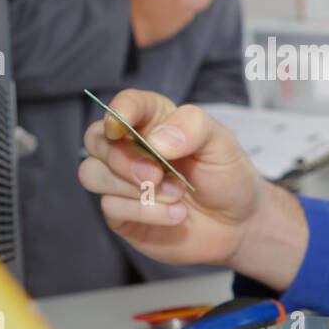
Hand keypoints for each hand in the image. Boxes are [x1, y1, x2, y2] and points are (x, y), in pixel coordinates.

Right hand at [79, 90, 306, 288]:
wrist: (237, 224)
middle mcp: (131, 147)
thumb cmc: (226, 175)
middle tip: (157, 175)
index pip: (125, 105)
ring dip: (133, 188)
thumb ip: (193, 128)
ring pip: (92, 174)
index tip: (121, 124)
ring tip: (177, 196)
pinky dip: (145, 212)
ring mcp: (122, 181)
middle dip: (123, 159)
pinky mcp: (122, 213)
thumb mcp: (222, 143)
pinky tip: (176, 215)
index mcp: (154, 121)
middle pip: (96, 140)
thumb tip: (156, 139)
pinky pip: (111, 207)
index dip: (119, 110)